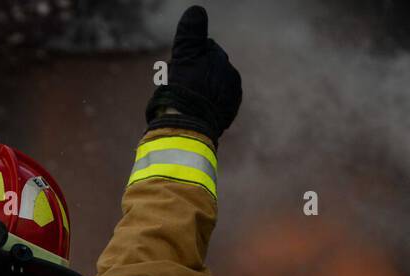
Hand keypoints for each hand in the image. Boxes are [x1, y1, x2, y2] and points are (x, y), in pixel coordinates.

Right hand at [146, 5, 242, 142]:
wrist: (189, 128)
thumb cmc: (185, 90)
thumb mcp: (184, 56)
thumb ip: (190, 33)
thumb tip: (196, 10)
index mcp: (224, 62)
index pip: (203, 51)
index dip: (187, 59)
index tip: (177, 71)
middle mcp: (232, 80)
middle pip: (206, 70)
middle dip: (192, 76)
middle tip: (177, 88)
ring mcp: (229, 102)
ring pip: (207, 89)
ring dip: (196, 92)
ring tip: (182, 102)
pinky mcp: (223, 120)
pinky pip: (209, 107)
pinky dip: (200, 107)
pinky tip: (190, 112)